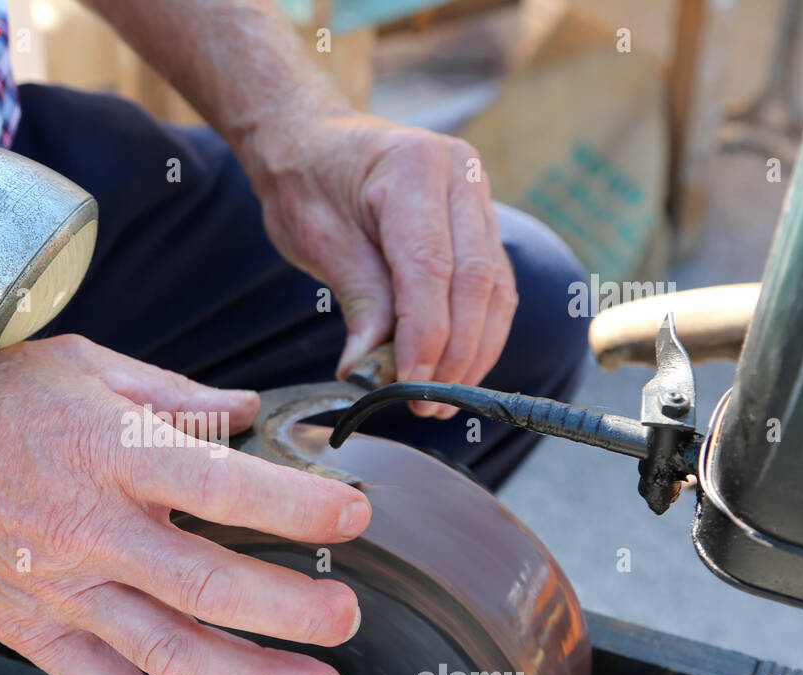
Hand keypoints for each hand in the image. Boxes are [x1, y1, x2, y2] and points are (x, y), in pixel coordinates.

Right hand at [0, 335, 369, 674]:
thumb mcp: (81, 367)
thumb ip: (173, 393)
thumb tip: (244, 410)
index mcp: (113, 451)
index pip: (227, 485)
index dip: (299, 506)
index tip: (352, 516)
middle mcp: (93, 528)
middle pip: (210, 583)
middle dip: (293, 609)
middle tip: (346, 619)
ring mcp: (62, 589)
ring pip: (169, 649)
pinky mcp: (34, 630)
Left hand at [244, 111, 517, 417]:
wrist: (312, 140)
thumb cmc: (307, 182)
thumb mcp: (318, 239)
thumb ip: (358, 300)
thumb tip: (366, 369)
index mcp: (414, 168)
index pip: (431, 266)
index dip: (427, 334)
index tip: (410, 384)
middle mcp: (461, 174)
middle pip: (476, 280)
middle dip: (457, 353)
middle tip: (428, 405)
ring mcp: (478, 196)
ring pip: (495, 288)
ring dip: (474, 351)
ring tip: (440, 399)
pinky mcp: (481, 222)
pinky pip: (492, 285)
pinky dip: (477, 332)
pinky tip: (454, 369)